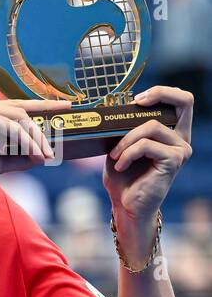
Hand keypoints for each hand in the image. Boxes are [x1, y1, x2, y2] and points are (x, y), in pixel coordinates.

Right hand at [0, 98, 70, 200]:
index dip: (33, 107)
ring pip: (19, 118)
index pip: (9, 108)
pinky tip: (35, 156)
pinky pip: (14, 127)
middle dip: (44, 108)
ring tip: (46, 155)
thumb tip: (37, 156)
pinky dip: (28, 142)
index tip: (55, 107)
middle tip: (66, 108)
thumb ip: (14, 156)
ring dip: (36, 138)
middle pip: (17, 107)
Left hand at [104, 86, 192, 222]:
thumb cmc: (123, 177)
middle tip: (132, 104)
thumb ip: (124, 128)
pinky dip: (128, 154)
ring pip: (151, 126)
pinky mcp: (174, 160)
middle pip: (184, 101)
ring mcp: (181, 149)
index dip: (162, 91)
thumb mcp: (120, 146)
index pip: (181, 100)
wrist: (126, 205)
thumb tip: (112, 108)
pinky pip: (146, 145)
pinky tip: (120, 166)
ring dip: (126, 140)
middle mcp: (182, 139)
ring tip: (116, 156)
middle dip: (157, 94)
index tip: (136, 99)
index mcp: (172, 132)